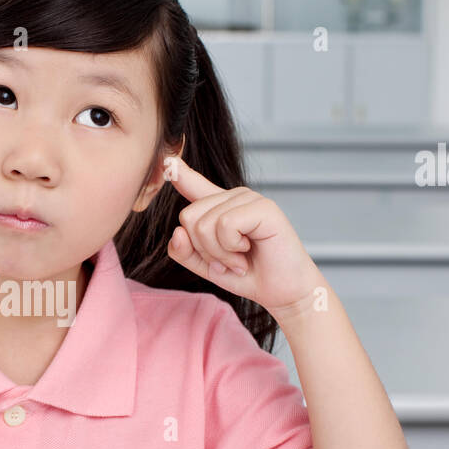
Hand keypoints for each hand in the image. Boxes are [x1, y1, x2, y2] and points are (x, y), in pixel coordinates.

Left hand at [165, 155, 324, 320]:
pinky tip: (248, 251)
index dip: (178, 170)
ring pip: (204, 224)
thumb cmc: (248, 275)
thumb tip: (177, 232)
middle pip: (188, 217)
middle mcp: (232, 197)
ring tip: (239, 260)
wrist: (282, 291)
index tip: (166, 157)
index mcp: (219, 206)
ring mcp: (248, 198)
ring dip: (219, 254)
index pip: (192, 183)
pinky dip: (231, 248)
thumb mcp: (206, 266)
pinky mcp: (263, 207)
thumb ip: (185, 251)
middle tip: (229, 261)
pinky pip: (225, 225)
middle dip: (204, 250)